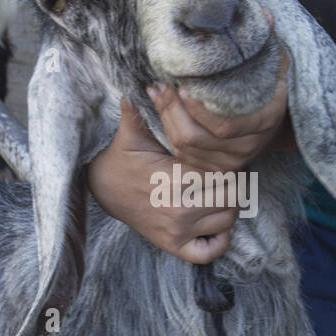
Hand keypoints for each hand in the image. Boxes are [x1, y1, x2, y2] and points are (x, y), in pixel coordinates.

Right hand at [87, 100, 240, 263]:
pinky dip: (218, 241)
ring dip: (229, 207)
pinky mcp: (172, 245)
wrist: (100, 189)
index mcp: (178, 178)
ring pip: (228, 221)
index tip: (224, 156)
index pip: (228, 173)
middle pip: (234, 197)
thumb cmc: (121, 158)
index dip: (232, 163)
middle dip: (235, 184)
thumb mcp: (132, 133)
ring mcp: (178, 230)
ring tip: (218, 192)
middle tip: (226, 174)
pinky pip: (208, 252)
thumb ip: (145, 110)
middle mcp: (181, 208)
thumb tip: (152, 83)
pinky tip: (214, 223)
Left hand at [148, 43, 293, 171]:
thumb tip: (263, 14)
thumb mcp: (274, 61)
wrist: (279, 118)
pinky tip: (162, 110)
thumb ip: (267, 41)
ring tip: (156, 92)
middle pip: (197, 138)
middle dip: (172, 112)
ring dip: (166, 119)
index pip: (224, 126)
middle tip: (160, 86)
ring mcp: (233, 160)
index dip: (199, 110)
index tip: (183, 87)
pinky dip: (168, 132)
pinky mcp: (218, 167)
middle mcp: (249, 145)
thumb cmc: (272, 84)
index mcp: (265, 120)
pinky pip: (184, 155)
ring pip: (186, 147)